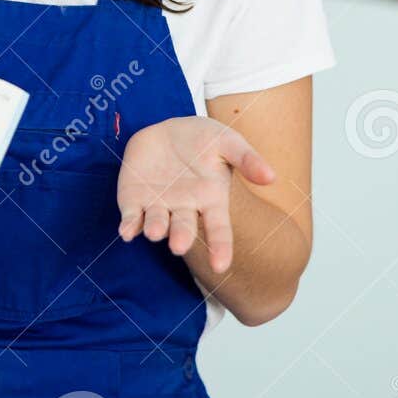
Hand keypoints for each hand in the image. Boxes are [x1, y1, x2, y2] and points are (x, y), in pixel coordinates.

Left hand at [115, 116, 275, 272]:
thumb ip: (247, 159)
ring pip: (156, 223)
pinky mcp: (134, 199)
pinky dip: (129, 224)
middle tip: (178, 246)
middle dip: (181, 237)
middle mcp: (184, 209)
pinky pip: (131, 216)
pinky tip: (126, 232)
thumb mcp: (228, 142)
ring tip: (154, 233)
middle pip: (184, 228)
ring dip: (155, 229)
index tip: (220, 267)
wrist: (168, 130)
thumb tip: (271, 177)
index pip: (218, 229)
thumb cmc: (203, 140)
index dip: (220, 248)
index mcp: (211, 200)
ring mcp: (158, 206)